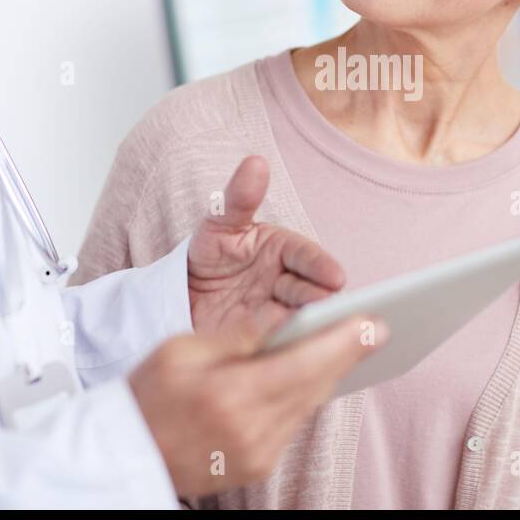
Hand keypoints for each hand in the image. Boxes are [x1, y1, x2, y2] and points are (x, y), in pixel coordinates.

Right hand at [128, 314, 387, 496]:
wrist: (125, 452)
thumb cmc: (146, 395)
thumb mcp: (181, 349)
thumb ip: (238, 334)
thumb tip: (283, 315)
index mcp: (229, 396)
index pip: (302, 365)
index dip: (343, 343)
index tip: (373, 322)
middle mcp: (251, 431)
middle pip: (316, 386)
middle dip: (347, 353)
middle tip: (376, 325)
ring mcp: (258, 454)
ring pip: (309, 404)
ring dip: (330, 373)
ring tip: (351, 342)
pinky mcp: (259, 466)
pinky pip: (294, 422)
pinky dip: (306, 394)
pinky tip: (316, 371)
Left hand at [187, 155, 344, 337]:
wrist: (184, 296)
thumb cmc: (209, 254)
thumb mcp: (219, 224)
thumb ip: (238, 198)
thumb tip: (254, 163)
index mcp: (284, 251)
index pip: (307, 256)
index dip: (321, 267)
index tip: (336, 277)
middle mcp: (289, 282)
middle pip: (311, 292)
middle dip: (322, 302)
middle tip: (329, 312)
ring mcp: (279, 313)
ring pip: (300, 321)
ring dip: (310, 328)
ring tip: (313, 336)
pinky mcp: (267, 341)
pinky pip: (282, 345)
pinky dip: (291, 349)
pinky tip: (295, 356)